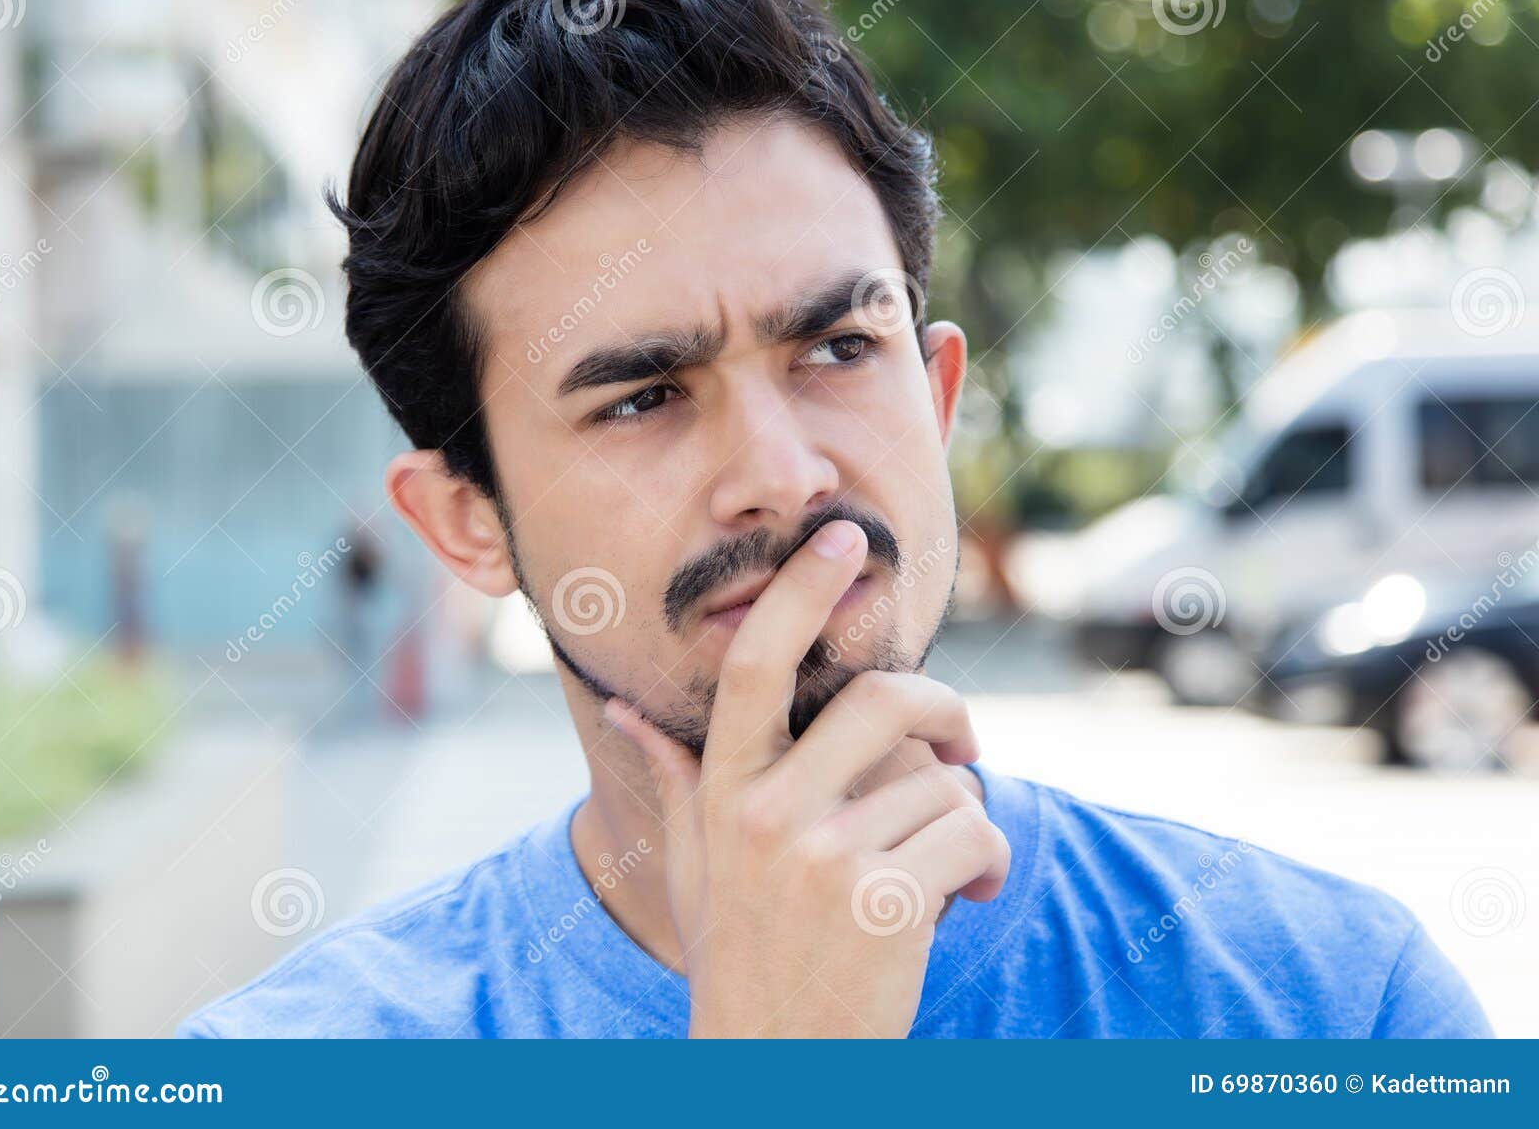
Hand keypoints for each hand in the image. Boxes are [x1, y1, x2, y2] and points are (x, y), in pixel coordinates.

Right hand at [604, 520, 1009, 1038]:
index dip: (798, 591)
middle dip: (945, 707)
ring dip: (965, 819)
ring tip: (947, 868)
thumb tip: (618, 706)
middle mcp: (766, 814)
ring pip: (943, 781)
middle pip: (882, 700)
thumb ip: (673, 778)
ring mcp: (825, 858)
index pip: (754, 664)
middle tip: (964, 736)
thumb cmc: (740, 955)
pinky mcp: (886, 903)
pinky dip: (990, 861)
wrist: (776, 1067)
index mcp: (724, 791)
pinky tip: (968, 900)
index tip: (842, 540)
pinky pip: (973, 832)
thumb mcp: (694, 866)